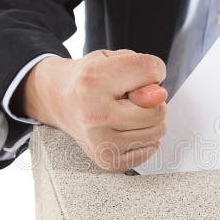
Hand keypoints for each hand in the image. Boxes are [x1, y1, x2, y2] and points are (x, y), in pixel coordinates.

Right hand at [16, 49, 167, 170]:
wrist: (60, 101)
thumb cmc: (89, 79)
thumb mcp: (112, 59)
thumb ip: (140, 70)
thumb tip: (159, 96)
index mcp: (95, 82)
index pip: (150, 70)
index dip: (154, 69)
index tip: (141, 73)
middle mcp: (96, 115)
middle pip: (157, 109)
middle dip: (154, 100)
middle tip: (133, 97)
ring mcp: (101, 141)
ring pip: (157, 131)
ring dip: (151, 120)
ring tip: (128, 112)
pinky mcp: (107, 160)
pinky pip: (149, 150)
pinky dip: (146, 139)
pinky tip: (128, 128)